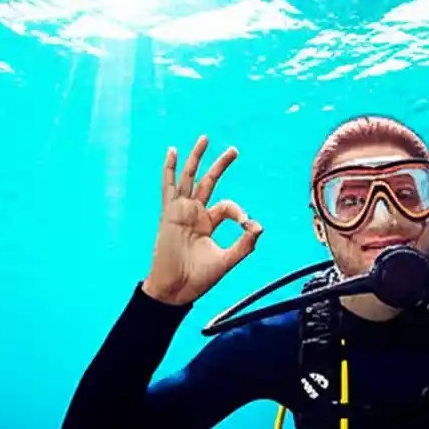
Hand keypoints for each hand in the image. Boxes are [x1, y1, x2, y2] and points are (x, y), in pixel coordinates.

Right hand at [141, 135, 262, 305]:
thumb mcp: (227, 260)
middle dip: (220, 165)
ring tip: (204, 139)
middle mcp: (195, 214)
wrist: (175, 290)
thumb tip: (259, 225)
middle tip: (234, 150)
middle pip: (209, 183)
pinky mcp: (169, 214)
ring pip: (190, 179)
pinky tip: (173, 152)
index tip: (247, 224)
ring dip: (197, 159)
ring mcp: (181, 212)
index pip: (227, 206)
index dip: (239, 211)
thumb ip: (244, 244)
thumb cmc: (198, 279)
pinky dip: (170, 169)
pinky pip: (169, 187)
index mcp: (208, 224)